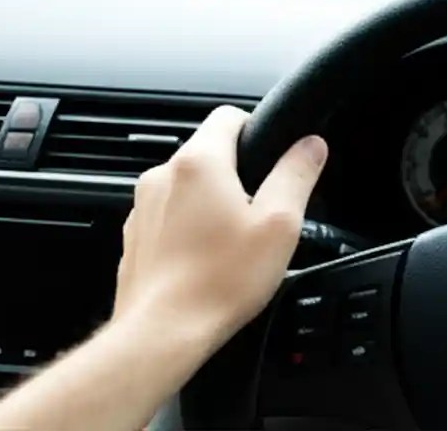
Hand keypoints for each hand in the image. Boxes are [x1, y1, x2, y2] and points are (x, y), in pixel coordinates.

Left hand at [113, 106, 328, 345]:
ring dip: (211, 201)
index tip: (272, 159)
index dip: (257, 130)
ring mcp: (143, 206)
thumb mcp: (280, 223)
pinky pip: (169, 215)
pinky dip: (189, 227)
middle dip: (237, 173)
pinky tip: (207, 258)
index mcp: (200, 163)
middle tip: (260, 212)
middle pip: (208, 152)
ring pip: (188, 185)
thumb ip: (297, 175)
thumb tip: (310, 145)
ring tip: (233, 241)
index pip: (229, 115)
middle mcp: (163, 176)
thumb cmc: (220, 281)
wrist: (162, 332)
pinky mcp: (136, 235)